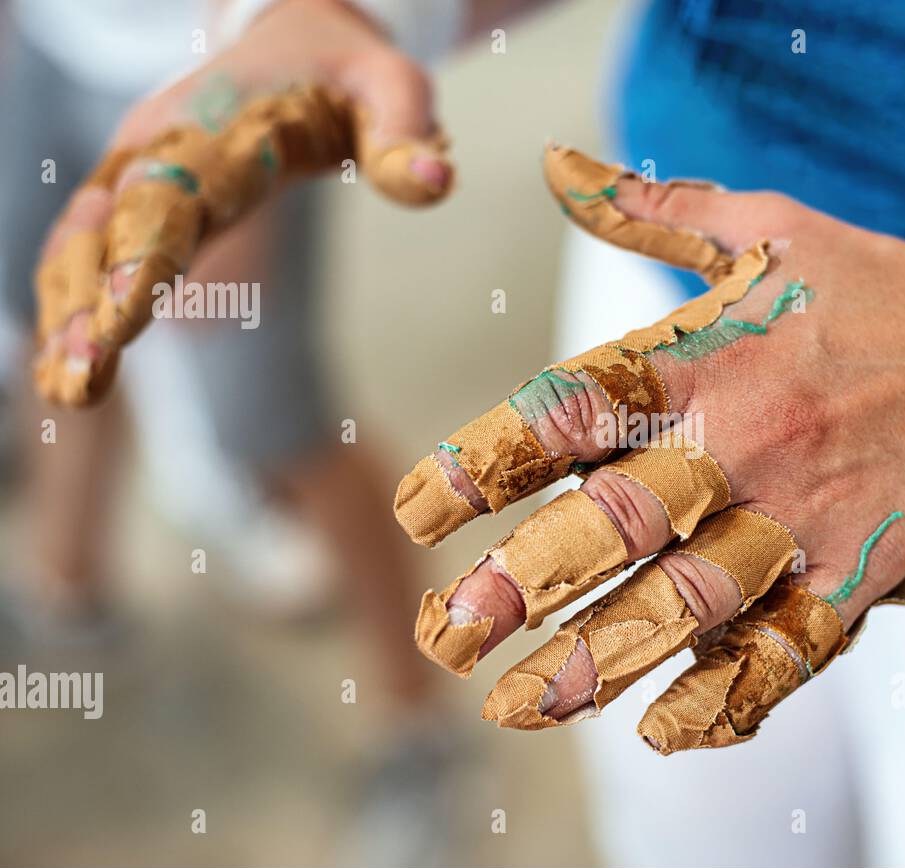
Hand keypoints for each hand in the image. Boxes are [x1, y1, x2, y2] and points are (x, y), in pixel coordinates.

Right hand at [34, 0, 452, 404]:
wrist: (292, 36)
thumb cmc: (348, 73)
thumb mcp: (391, 87)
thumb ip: (404, 133)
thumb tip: (436, 181)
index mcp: (223, 121)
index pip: (180, 192)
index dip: (147, 255)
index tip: (124, 318)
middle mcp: (163, 139)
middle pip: (117, 224)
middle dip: (95, 301)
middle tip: (80, 377)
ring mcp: (138, 163)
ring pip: (85, 239)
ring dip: (70, 313)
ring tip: (64, 390)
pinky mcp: (131, 187)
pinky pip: (85, 245)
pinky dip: (70, 300)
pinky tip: (63, 366)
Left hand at [394, 146, 904, 753]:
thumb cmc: (876, 284)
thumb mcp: (767, 227)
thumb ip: (651, 209)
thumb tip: (554, 165)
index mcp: (712, 356)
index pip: (578, 408)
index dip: (489, 459)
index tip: (417, 511)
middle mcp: (752, 440)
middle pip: (622, 521)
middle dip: (525, 582)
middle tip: (447, 635)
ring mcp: (810, 515)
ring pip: (694, 601)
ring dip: (603, 659)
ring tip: (520, 705)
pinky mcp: (862, 572)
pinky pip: (790, 649)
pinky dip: (729, 697)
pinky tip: (662, 734)